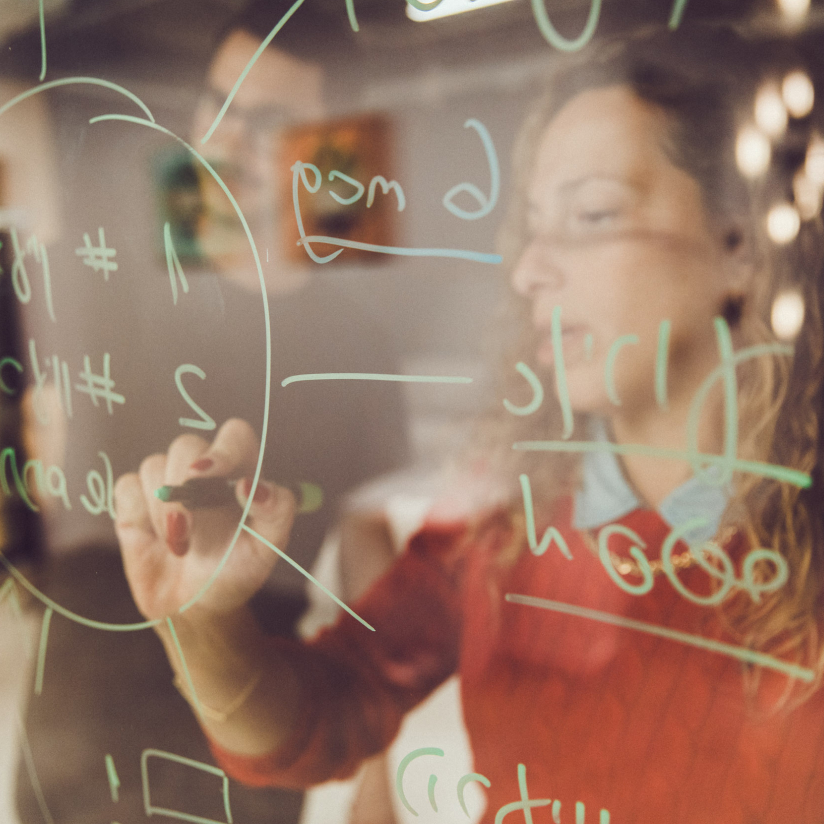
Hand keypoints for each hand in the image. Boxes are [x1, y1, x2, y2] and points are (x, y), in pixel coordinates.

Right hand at [114, 418, 295, 621]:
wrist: (192, 608)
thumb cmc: (235, 572)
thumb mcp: (267, 548)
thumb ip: (276, 511)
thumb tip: (252, 485)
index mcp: (241, 472)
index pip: (235, 436)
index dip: (221, 450)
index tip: (206, 475)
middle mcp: (205, 470)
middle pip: (185, 445)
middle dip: (181, 490)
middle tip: (184, 530)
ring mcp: (168, 480)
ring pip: (153, 466)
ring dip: (161, 512)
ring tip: (179, 547)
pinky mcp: (135, 497)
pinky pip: (127, 486)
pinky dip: (137, 515)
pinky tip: (154, 539)